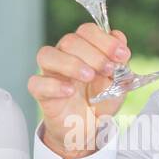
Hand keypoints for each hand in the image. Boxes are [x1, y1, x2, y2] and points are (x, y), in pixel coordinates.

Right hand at [28, 22, 130, 158]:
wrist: (90, 128)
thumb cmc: (100, 101)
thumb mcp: (118, 82)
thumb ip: (120, 61)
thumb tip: (118, 36)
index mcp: (83, 49)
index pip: (87, 31)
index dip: (104, 40)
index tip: (122, 55)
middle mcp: (64, 56)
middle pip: (69, 40)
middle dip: (93, 54)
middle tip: (108, 69)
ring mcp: (50, 73)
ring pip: (47, 54)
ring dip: (71, 64)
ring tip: (89, 77)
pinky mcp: (41, 93)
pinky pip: (36, 83)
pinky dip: (53, 85)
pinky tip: (69, 91)